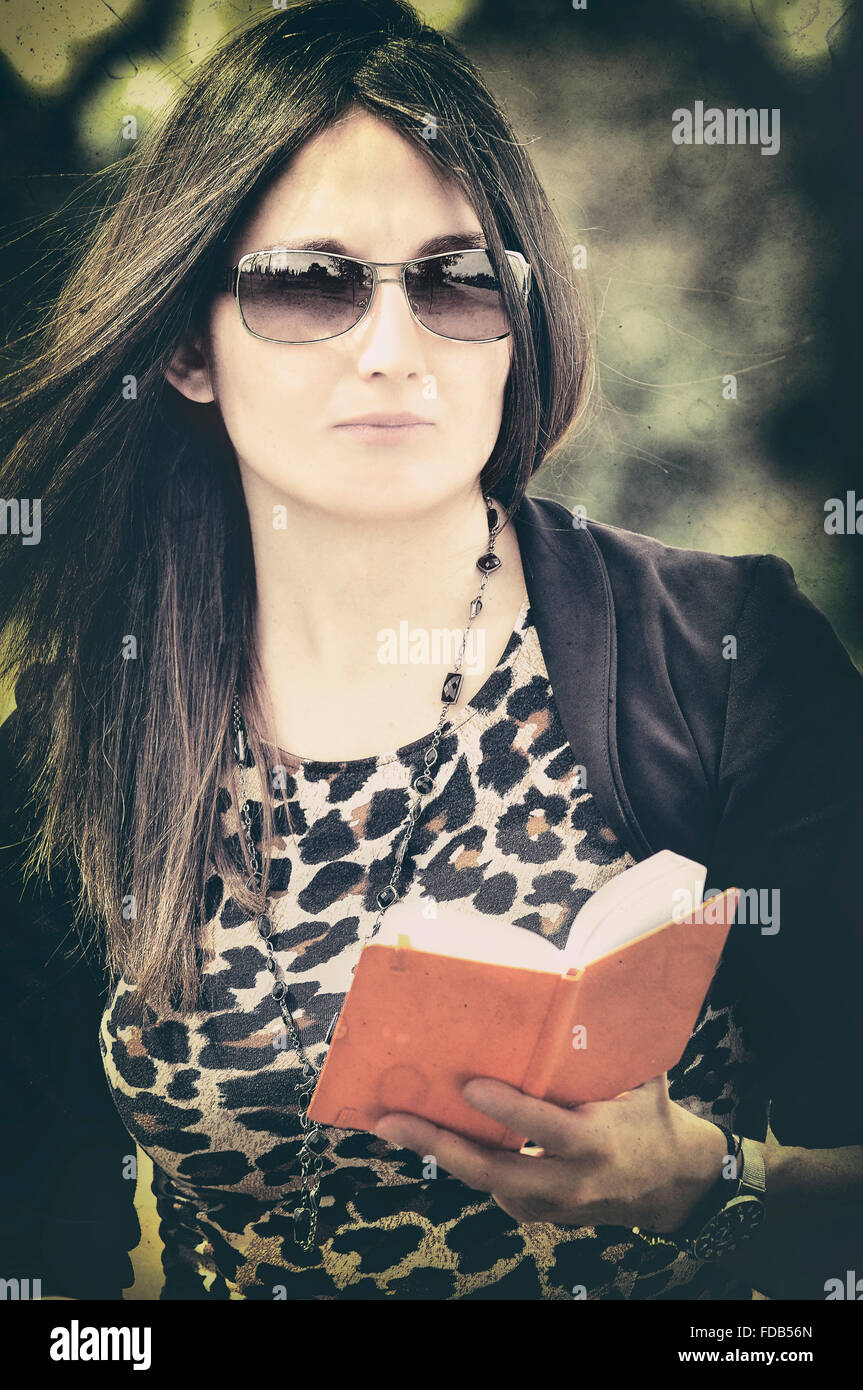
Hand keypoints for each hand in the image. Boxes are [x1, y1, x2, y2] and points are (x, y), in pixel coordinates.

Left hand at [371, 1073, 729, 1231]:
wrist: (671, 1184)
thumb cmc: (649, 1115)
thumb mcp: (641, 1077)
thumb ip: (613, 1040)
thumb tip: (586, 978)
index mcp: (597, 1141)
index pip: (544, 1128)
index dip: (507, 1110)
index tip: (469, 1085)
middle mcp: (571, 1180)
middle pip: (495, 1171)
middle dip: (440, 1146)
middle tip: (393, 1121)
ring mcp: (553, 1205)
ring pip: (486, 1183)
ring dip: (440, 1154)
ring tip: (394, 1126)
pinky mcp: (542, 1214)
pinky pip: (496, 1189)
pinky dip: (464, 1163)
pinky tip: (431, 1136)